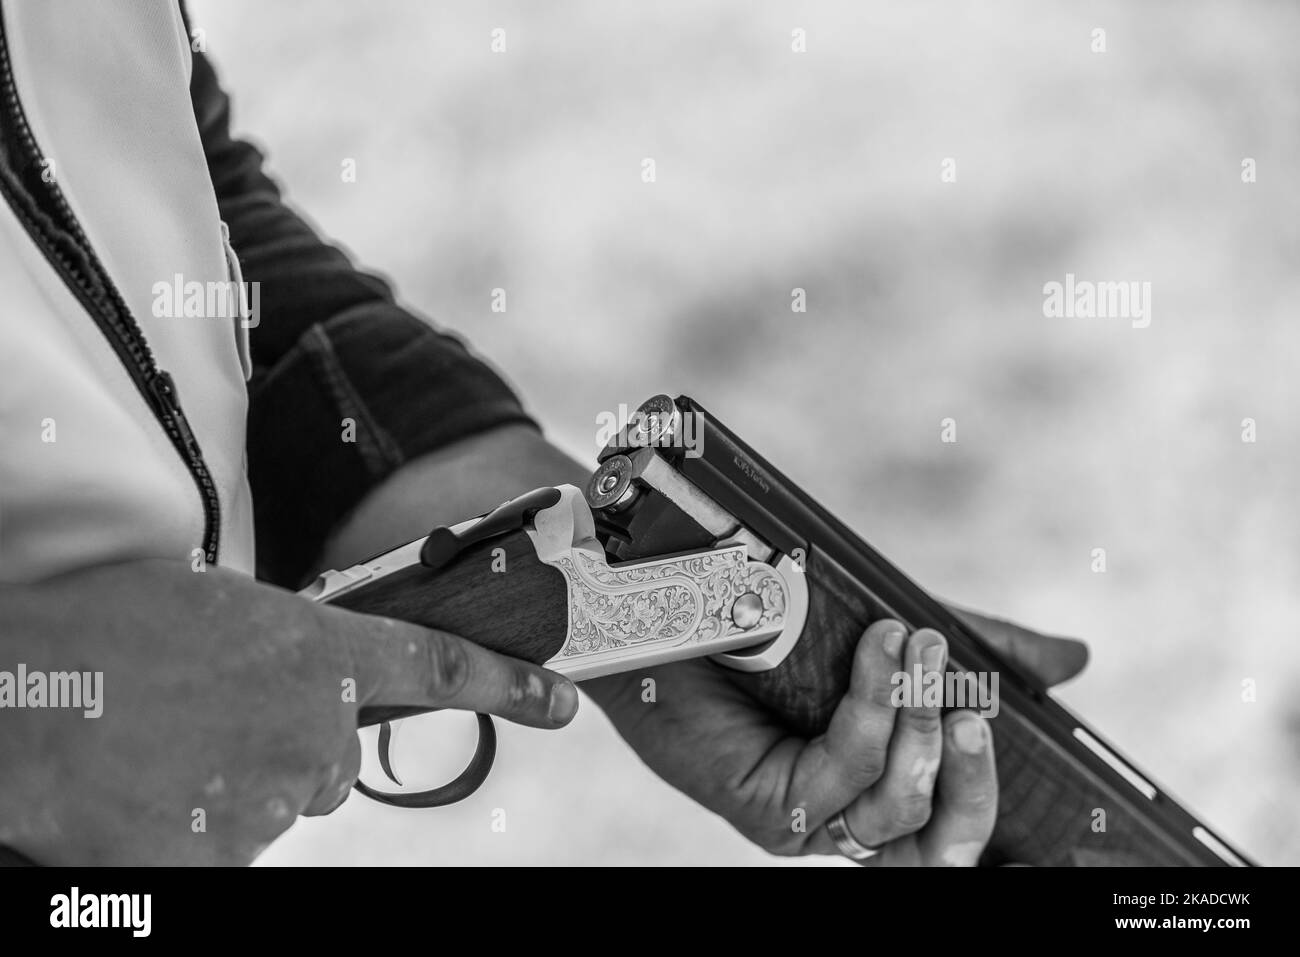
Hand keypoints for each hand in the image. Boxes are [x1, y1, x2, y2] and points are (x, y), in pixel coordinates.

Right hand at [0, 559, 578, 864]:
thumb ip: (283, 648)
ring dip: (234, 784)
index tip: (561, 701)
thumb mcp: (215, 612)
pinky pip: (228, 847)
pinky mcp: (224, 862)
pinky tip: (144, 793)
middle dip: (288, 745)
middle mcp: (313, 731)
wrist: (16, 697)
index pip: (437, 667)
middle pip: (332, 760)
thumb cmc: (103, 631)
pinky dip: (193, 829)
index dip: (508, 685)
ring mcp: (272, 802)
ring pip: (278, 803)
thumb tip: (300, 679)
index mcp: (317, 653)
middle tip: (205, 718)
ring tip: (160, 745)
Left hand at [586, 609, 1085, 865]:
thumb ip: (982, 652)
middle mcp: (850, 816)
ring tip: (918, 643)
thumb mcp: (899, 635)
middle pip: (948, 849)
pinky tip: (878, 649)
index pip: (962, 834)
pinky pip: (847, 770)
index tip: (1042, 779)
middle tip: (974, 702)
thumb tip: (1077, 658)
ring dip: (920, 720)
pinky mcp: (770, 805)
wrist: (681, 599)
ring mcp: (809, 818)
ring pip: (901, 809)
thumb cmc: (787, 622)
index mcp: (887, 785)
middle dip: (976, 777)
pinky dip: (873, 706)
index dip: (1000, 811)